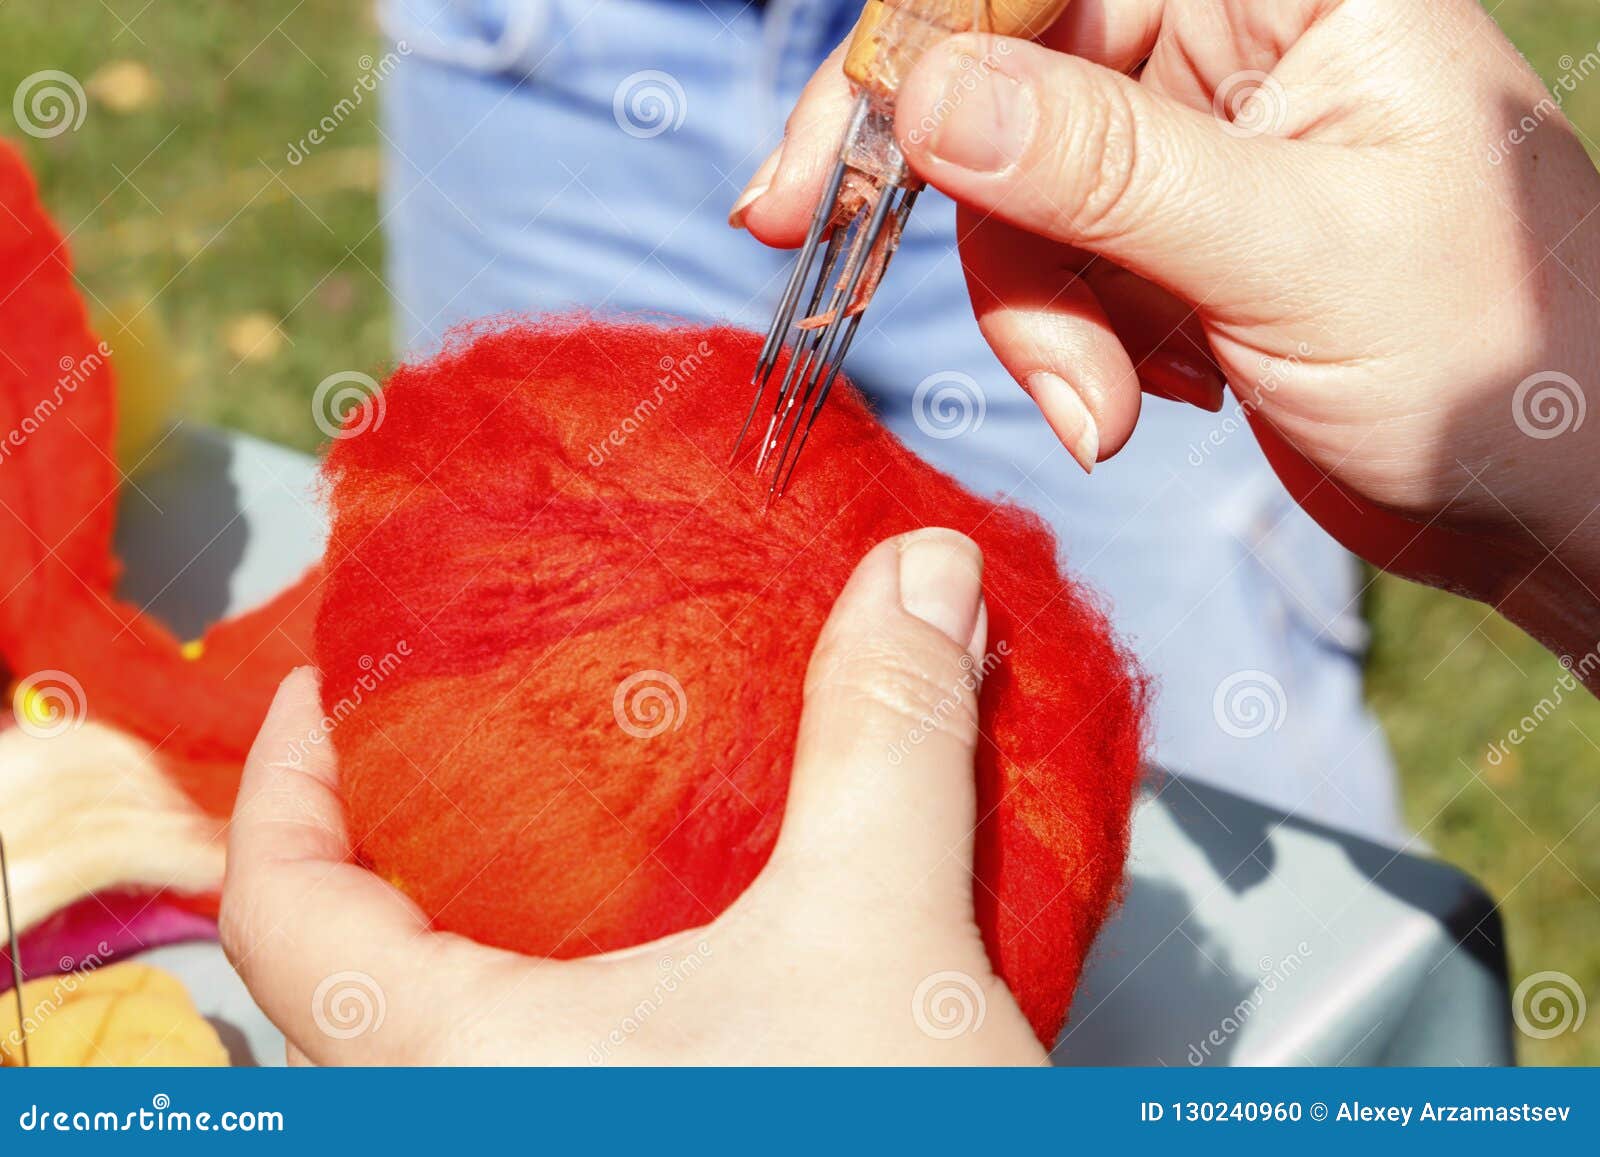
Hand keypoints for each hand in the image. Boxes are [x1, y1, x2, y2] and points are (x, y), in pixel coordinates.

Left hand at [220, 530, 1045, 1064]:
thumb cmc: (870, 1155)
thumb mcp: (881, 936)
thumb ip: (888, 737)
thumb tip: (920, 569)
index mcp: (457, 1071)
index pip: (277, 913)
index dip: (281, 781)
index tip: (337, 682)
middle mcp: (468, 1121)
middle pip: (353, 962)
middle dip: (404, 831)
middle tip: (472, 726)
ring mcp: (549, 1137)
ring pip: (452, 1024)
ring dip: (499, 910)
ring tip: (580, 810)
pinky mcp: (632, 1139)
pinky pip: (549, 1058)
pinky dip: (582, 979)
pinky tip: (684, 927)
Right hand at [735, 1, 1599, 663]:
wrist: (1554, 498)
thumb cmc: (1492, 359)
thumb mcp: (1289, 254)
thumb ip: (1101, 169)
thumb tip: (922, 94)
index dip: (913, 54)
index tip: (815, 184)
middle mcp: (1233, 37)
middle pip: (1008, 94)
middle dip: (1001, 251)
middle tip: (1027, 374)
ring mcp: (1196, 142)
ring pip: (1016, 200)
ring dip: (1045, 328)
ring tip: (1118, 414)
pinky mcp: (1173, 234)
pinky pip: (1055, 268)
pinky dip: (1076, 350)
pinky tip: (1170, 394)